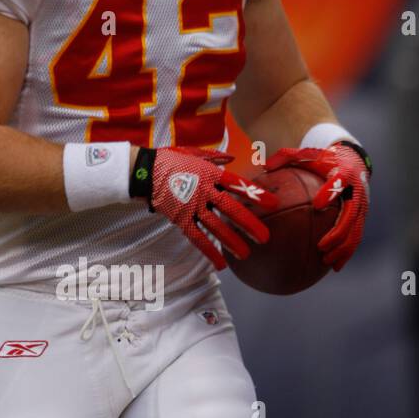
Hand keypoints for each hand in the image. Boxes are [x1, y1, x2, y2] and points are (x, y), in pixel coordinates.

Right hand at [137, 146, 279, 270]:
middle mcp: (203, 191)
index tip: (273, 203)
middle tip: (264, 238)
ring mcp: (191, 206)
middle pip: (231, 209)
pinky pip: (197, 237)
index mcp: (210, 174)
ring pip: (216, 227)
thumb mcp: (195, 153)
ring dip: (232, 242)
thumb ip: (216, 158)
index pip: (238, 185)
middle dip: (249, 224)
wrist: (144, 170)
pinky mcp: (180, 219)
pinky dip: (209, 251)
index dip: (256, 194)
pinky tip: (221, 264)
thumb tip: (233, 159)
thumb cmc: (170, 160)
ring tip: (247, 254)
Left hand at [265, 142, 369, 271]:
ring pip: (356, 230)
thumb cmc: (324, 160)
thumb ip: (287, 157)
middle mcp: (356, 192)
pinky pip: (356, 237)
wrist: (353, 162)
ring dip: (343, 248)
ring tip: (326, 261)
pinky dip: (347, 253)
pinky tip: (334, 268)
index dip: (329, 193)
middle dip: (338, 233)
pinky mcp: (362, 217)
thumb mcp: (307, 155)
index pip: (339, 183)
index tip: (316, 205)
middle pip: (350, 214)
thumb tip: (265, 166)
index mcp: (344, 173)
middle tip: (321, 247)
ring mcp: (361, 206)